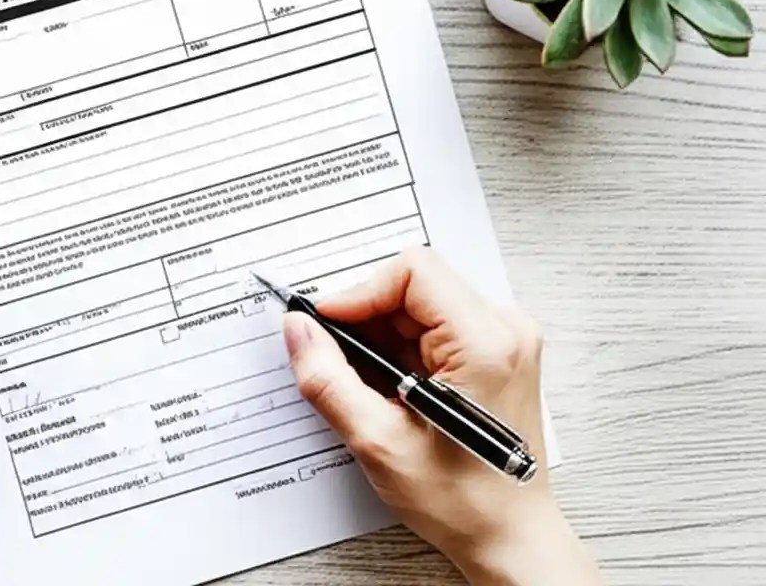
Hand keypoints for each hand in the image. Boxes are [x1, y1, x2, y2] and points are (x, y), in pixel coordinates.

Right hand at [283, 246, 599, 585]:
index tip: (326, 323)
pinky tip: (392, 389)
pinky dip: (403, 350)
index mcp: (485, 344)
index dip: (359, 292)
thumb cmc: (464, 500)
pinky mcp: (497, 355)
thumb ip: (328, 379)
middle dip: (367, 319)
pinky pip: (437, 327)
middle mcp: (505, 332)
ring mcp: (505, 342)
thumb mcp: (378, 441)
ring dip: (384, 337)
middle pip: (416, 286)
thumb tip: (298, 331)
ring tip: (370, 386)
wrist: (508, 535)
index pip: (413, 271)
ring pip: (422, 306)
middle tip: (340, 361)